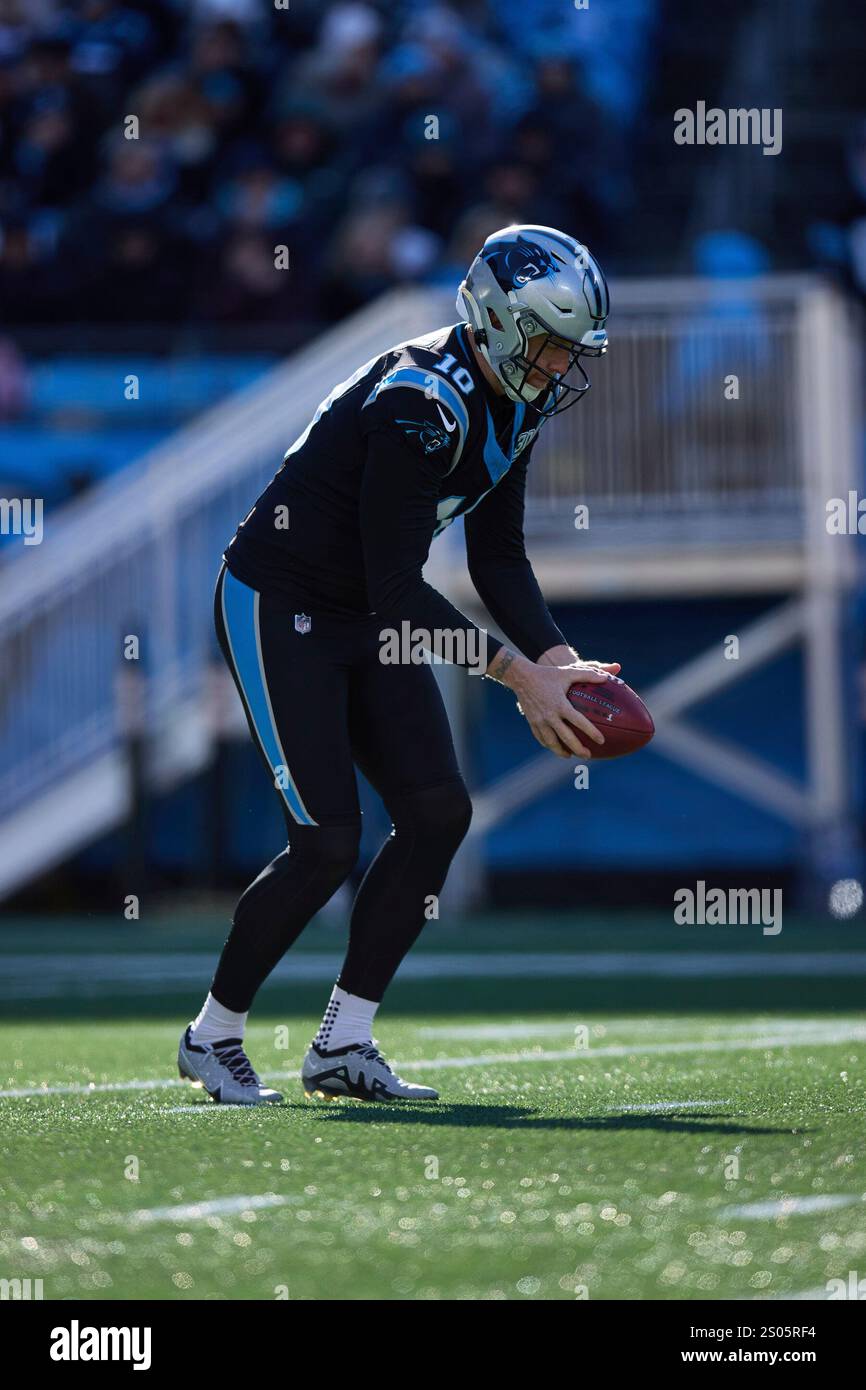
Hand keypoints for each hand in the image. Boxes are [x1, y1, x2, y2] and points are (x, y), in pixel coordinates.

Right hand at [487, 650, 621, 758]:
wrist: (522, 677)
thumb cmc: (548, 674)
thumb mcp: (568, 672)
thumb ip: (588, 674)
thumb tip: (606, 678)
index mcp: (560, 704)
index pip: (578, 721)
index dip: (591, 732)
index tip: (601, 741)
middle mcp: (549, 715)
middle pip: (565, 738)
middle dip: (578, 749)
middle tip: (588, 756)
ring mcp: (539, 721)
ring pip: (551, 742)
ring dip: (561, 751)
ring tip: (571, 756)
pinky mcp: (532, 723)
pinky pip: (541, 738)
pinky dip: (549, 745)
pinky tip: (556, 748)